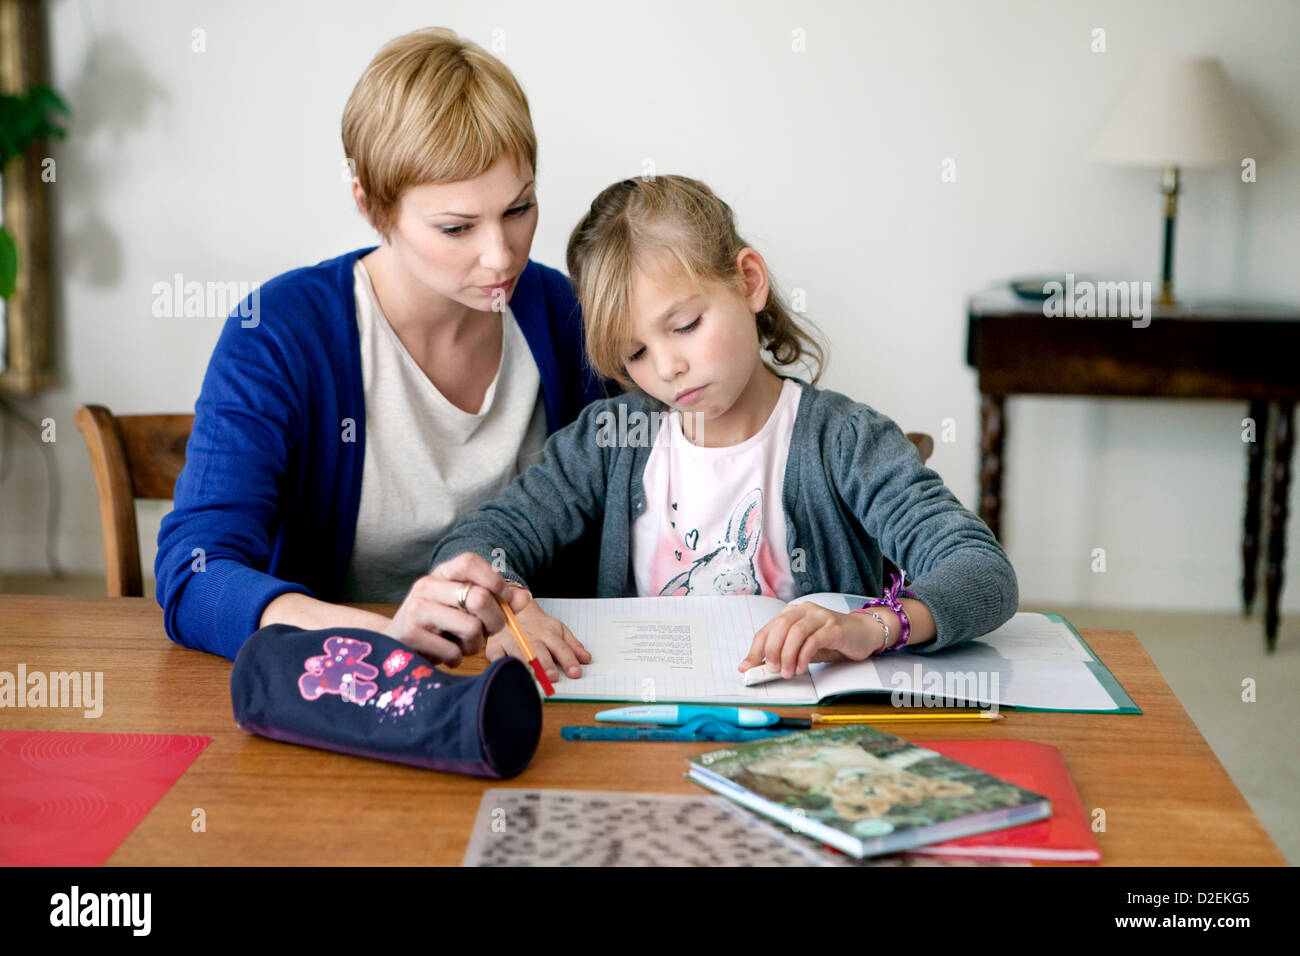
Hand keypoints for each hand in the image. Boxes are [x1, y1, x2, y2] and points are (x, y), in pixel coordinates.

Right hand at [382, 553, 530, 665]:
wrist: (393, 647)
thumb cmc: (437, 627)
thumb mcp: (464, 608)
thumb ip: (495, 600)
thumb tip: (523, 597)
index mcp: (441, 574)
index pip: (470, 561)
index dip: (494, 580)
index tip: (504, 599)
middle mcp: (426, 586)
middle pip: (479, 598)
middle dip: (495, 621)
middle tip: (488, 632)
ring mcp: (417, 609)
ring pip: (471, 627)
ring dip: (475, 644)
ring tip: (462, 645)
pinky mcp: (410, 635)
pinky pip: (454, 651)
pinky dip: (457, 659)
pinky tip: (445, 656)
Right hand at [485, 595, 591, 681]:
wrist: (513, 608)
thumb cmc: (538, 625)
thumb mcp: (558, 630)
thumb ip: (572, 645)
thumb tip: (586, 659)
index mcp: (549, 635)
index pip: (561, 648)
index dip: (569, 660)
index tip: (575, 673)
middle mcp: (531, 639)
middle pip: (540, 652)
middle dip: (546, 665)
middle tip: (552, 677)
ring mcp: (513, 642)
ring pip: (519, 654)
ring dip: (526, 666)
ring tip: (532, 677)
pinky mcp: (496, 646)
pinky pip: (497, 656)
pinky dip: (501, 664)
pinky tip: (507, 672)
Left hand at [739, 604, 894, 678]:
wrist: (863, 634)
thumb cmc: (831, 641)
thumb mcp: (803, 648)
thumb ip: (784, 653)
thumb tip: (760, 668)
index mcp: (791, 613)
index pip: (767, 629)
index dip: (755, 649)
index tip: (748, 667)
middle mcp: (804, 611)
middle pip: (779, 627)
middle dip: (772, 651)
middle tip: (772, 670)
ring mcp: (820, 617)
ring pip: (795, 632)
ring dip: (788, 655)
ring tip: (787, 672)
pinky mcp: (834, 627)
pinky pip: (813, 640)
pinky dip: (804, 656)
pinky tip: (801, 668)